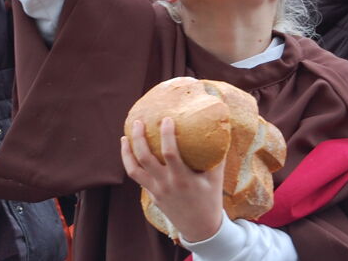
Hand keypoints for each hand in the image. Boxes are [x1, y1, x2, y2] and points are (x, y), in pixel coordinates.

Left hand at [121, 118, 224, 243]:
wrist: (200, 229)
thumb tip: (222, 131)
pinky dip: (132, 164)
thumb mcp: (216, 179)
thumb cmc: (210, 200)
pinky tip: (131, 152)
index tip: (166, 119)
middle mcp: (166, 184)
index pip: (170, 153)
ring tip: (124, 137)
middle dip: (138, 138)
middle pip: (145, 158)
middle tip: (137, 122)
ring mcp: (156, 191)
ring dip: (127, 152)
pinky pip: (137, 178)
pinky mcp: (151, 195)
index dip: (166, 134)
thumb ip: (218, 156)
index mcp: (183, 179)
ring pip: (134, 170)